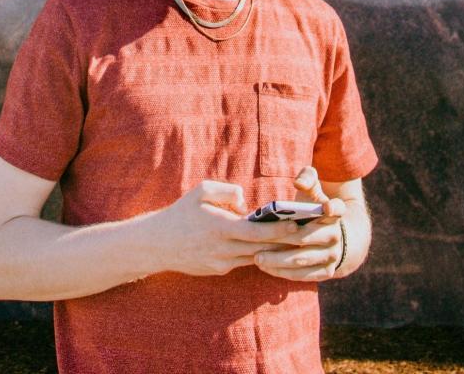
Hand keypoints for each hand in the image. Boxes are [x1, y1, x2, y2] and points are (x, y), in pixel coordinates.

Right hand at [153, 180, 292, 278]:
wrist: (158, 244)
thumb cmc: (181, 213)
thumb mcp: (201, 191)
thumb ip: (227, 191)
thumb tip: (246, 204)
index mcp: (221, 228)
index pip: (257, 232)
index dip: (279, 231)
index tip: (297, 225)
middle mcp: (223, 249)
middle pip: (261, 248)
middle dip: (284, 243)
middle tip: (305, 235)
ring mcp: (221, 263)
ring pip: (254, 257)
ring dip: (272, 250)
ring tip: (292, 241)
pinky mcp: (218, 271)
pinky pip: (241, 261)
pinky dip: (254, 254)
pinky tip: (267, 248)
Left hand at [253, 166, 345, 282]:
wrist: (328, 236)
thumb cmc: (312, 207)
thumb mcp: (312, 190)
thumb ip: (307, 178)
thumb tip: (298, 182)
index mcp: (334, 211)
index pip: (338, 208)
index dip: (333, 208)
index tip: (326, 208)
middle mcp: (336, 234)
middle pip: (306, 237)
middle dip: (281, 240)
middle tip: (258, 242)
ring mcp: (332, 255)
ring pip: (302, 259)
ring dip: (278, 260)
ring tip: (257, 258)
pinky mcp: (326, 272)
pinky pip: (303, 275)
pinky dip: (283, 272)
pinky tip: (267, 268)